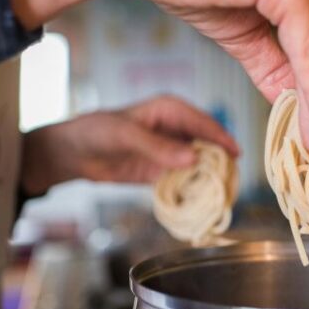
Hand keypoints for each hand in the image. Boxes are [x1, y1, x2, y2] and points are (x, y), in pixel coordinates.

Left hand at [19, 95, 237, 195]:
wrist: (72, 153)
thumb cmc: (96, 132)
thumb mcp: (126, 135)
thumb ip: (158, 147)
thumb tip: (193, 159)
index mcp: (170, 109)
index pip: (203, 122)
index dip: (221, 137)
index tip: (235, 154)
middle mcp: (176, 129)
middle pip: (207, 143)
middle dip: (220, 159)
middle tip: (233, 177)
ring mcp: (171, 150)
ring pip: (200, 162)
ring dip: (210, 175)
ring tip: (224, 191)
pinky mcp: (164, 170)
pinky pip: (185, 178)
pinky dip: (195, 187)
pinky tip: (203, 198)